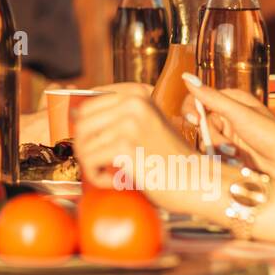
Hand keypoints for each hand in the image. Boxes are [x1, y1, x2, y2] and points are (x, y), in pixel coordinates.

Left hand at [71, 89, 202, 212]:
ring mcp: (129, 122)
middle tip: (100, 164)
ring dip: (91, 165)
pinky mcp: (126, 146)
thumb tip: (75, 115)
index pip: (87, 103)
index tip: (94, 143)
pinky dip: (97, 177)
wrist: (199, 181)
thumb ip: (120, 115)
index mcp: (136, 93)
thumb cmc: (170, 159)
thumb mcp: (148, 124)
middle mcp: (133, 102)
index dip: (84, 127)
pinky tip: (116, 180)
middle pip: (80, 123)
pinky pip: (90, 161)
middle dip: (84, 147)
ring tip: (111, 173)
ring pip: (82, 144)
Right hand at [180, 78, 274, 184]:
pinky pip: (215, 154)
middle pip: (201, 123)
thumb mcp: (240, 114)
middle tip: (227, 147)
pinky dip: (223, 159)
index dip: (192, 109)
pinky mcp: (231, 151)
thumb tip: (187, 77)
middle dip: (212, 137)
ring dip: (220, 150)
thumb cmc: (273, 135)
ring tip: (238, 156)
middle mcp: (228, 115)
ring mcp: (230, 134)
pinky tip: (239, 163)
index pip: (197, 98)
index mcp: (231, 100)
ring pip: (207, 140)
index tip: (195, 121)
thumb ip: (211, 97)